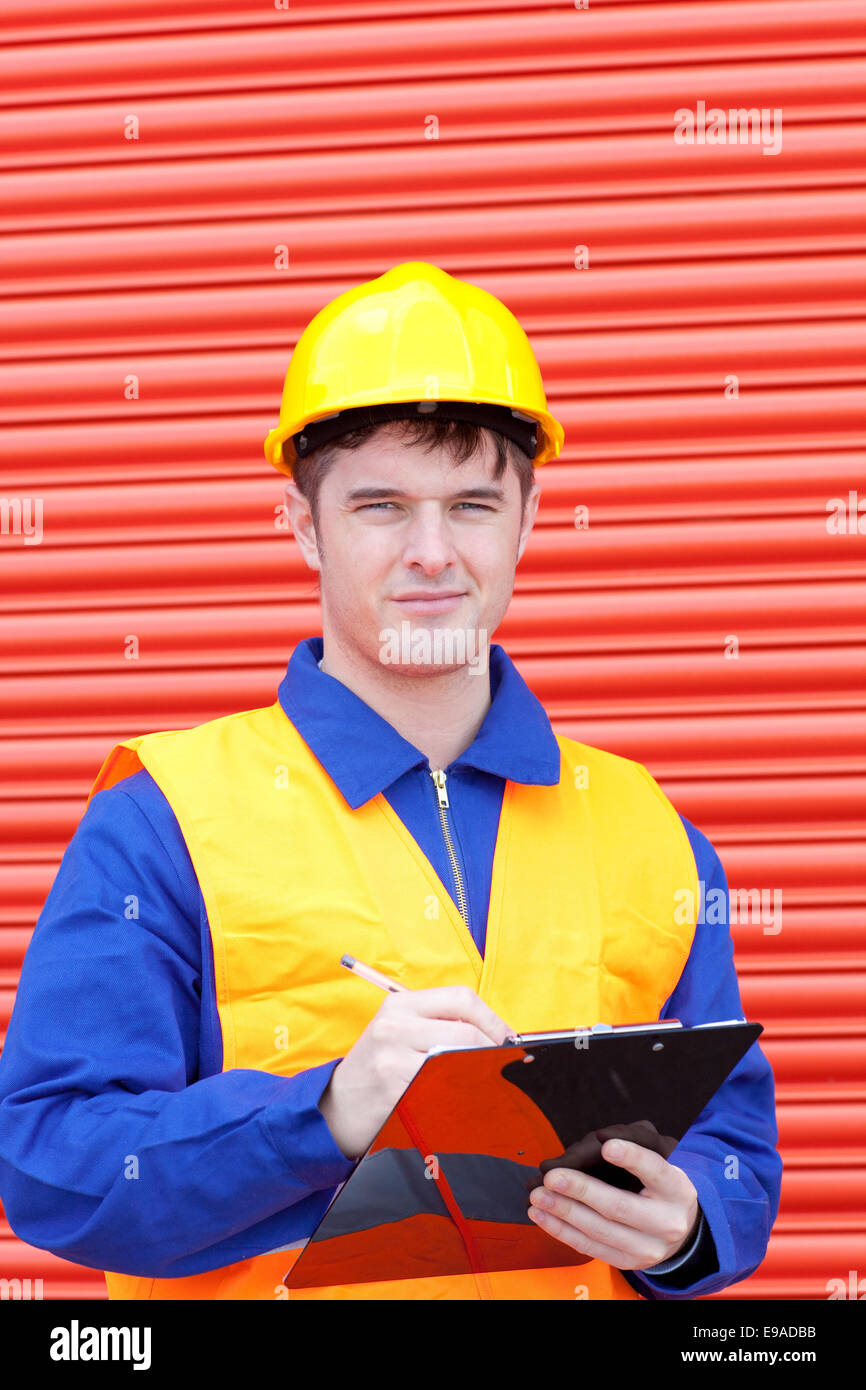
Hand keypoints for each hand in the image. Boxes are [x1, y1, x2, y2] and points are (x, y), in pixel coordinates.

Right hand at [319, 986, 513, 1159]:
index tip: (506, 1038)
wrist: (334, 1108)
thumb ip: (438, 1024)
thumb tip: (496, 1034)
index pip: (461, 998)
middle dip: (492, 1050)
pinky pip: (443, 1089)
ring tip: (483, 1081)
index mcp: (399, 1005)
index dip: (492, 1019)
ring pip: (459, 1059)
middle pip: (466, 1031)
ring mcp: (392, 1058)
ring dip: (480, 1073)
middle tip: (501, 1065)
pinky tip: (461, 1100)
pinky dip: (461, 1095)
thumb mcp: (398, 1033)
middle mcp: (394, 1025)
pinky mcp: (394, 1090)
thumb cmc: (377, 1069)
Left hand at [527, 1138, 699, 1269]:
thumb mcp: (660, 1164)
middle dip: (581, 1190)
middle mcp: (666, 1223)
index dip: (632, 1158)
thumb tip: (598, 1140)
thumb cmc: (660, 1188)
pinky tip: (542, 1215)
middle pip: (619, 1206)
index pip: (656, 1171)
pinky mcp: (628, 1262)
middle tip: (552, 1177)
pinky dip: (561, 1231)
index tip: (606, 1145)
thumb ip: (633, 1147)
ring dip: (563, 1212)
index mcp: (677, 1189)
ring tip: (538, 1196)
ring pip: (599, 1230)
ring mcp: (647, 1248)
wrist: (681, 1231)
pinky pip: (590, 1247)